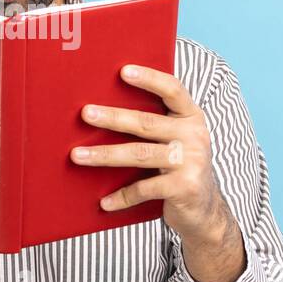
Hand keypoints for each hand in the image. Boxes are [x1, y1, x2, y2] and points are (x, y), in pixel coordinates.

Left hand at [70, 64, 232, 246]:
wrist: (205, 210)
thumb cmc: (178, 168)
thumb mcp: (174, 141)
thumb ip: (153, 124)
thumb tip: (102, 110)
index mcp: (191, 117)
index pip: (173, 90)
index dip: (149, 78)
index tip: (123, 71)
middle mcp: (194, 136)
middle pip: (146, 122)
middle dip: (112, 118)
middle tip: (85, 113)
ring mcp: (191, 162)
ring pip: (139, 154)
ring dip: (104, 155)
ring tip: (77, 155)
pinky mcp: (185, 188)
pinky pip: (144, 188)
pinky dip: (121, 196)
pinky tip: (103, 202)